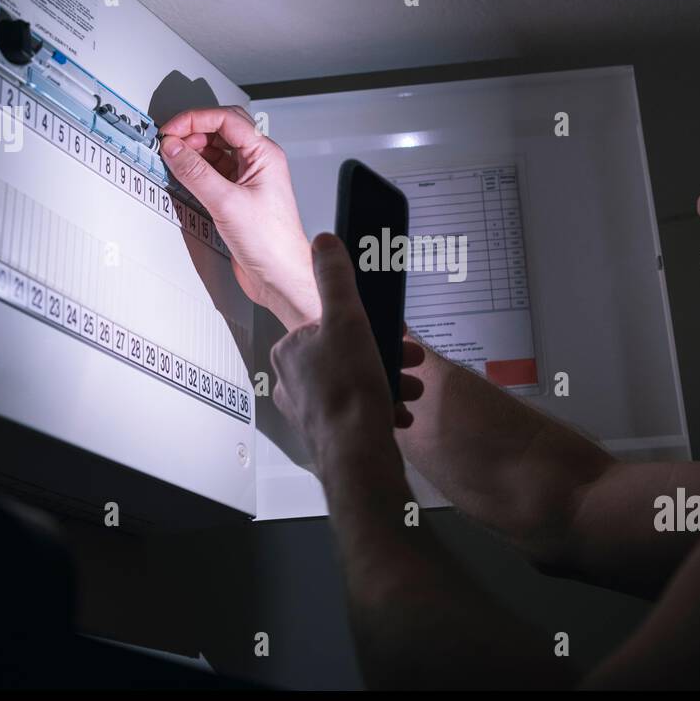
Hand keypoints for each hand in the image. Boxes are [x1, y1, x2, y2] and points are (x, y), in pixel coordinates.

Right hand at [159, 106, 320, 328]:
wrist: (280, 277)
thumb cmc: (272, 244)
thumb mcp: (227, 202)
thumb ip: (196, 173)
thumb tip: (173, 148)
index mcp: (265, 155)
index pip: (226, 120)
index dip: (195, 119)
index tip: (171, 130)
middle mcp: (257, 164)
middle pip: (220, 131)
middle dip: (193, 132)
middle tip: (169, 142)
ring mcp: (247, 180)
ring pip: (215, 151)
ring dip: (192, 151)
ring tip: (172, 158)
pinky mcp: (236, 198)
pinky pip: (212, 173)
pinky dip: (195, 171)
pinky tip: (182, 176)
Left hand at [271, 234, 425, 471]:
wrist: (358, 456)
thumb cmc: (348, 393)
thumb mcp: (347, 319)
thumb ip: (335, 278)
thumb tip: (324, 244)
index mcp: (290, 352)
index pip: (330, 325)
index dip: (364, 326)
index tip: (387, 331)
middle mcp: (292, 382)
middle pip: (346, 355)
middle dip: (382, 356)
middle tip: (406, 359)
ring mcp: (310, 411)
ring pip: (355, 384)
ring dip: (387, 382)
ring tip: (408, 387)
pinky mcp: (328, 435)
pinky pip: (359, 413)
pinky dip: (382, 409)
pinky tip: (398, 410)